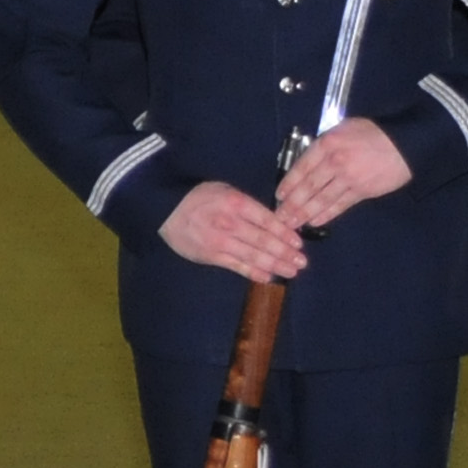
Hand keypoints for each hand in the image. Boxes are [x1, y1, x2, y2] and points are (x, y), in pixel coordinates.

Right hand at [159, 183, 305, 282]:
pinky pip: (237, 266)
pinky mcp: (211, 255)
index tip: (298, 243)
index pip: (267, 220)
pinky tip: (268, 277)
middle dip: (285, 253)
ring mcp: (221, 241)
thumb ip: (247, 205)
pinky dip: (253, 272)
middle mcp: (231, 223)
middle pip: (264, 241)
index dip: (285, 233)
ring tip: (292, 271)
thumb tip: (273, 220)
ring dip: (275, 265)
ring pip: (254, 256)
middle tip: (302, 262)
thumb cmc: (198, 198)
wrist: (166, 210)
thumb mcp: (224, 190)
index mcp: (236, 204)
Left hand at [269, 118, 407, 228]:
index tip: (279, 196)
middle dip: (292, 204)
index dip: (289, 184)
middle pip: (309, 187)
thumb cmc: (374, 133)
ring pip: (322, 199)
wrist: (405, 143)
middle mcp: (335, 161)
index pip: (302, 167)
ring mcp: (349, 178)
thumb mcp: (344, 128)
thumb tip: (308, 161)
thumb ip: (325, 144)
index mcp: (328, 144)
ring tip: (293, 224)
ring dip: (305, 213)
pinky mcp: (363, 191)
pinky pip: (340, 205)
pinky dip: (326, 215)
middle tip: (281, 217)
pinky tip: (315, 222)